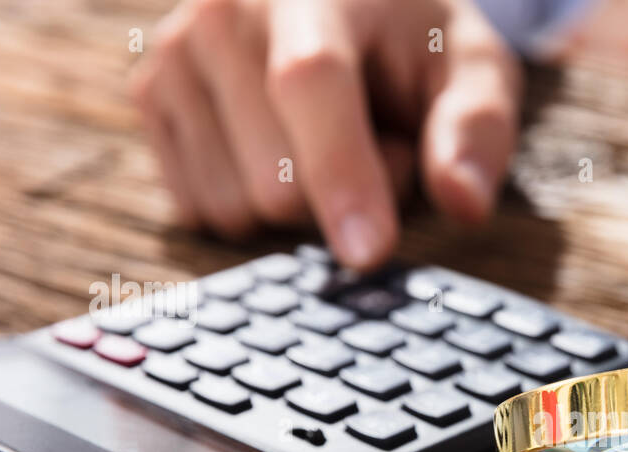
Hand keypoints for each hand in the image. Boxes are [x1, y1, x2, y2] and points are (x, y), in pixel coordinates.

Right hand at [129, 0, 522, 268]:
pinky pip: (201, 210)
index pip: (313, 84)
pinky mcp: (151, 97)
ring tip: (327, 135)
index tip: (368, 252)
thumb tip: (464, 202)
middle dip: (343, 194)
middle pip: (276, 183)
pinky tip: (278, 144)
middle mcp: (223, 11)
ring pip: (236, 208)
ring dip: (299, 201)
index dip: (341, 176)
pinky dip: (252, 199)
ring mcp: (175, 55)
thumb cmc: (416, 42)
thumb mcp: (475, 71)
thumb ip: (476, 132)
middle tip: (378, 139)